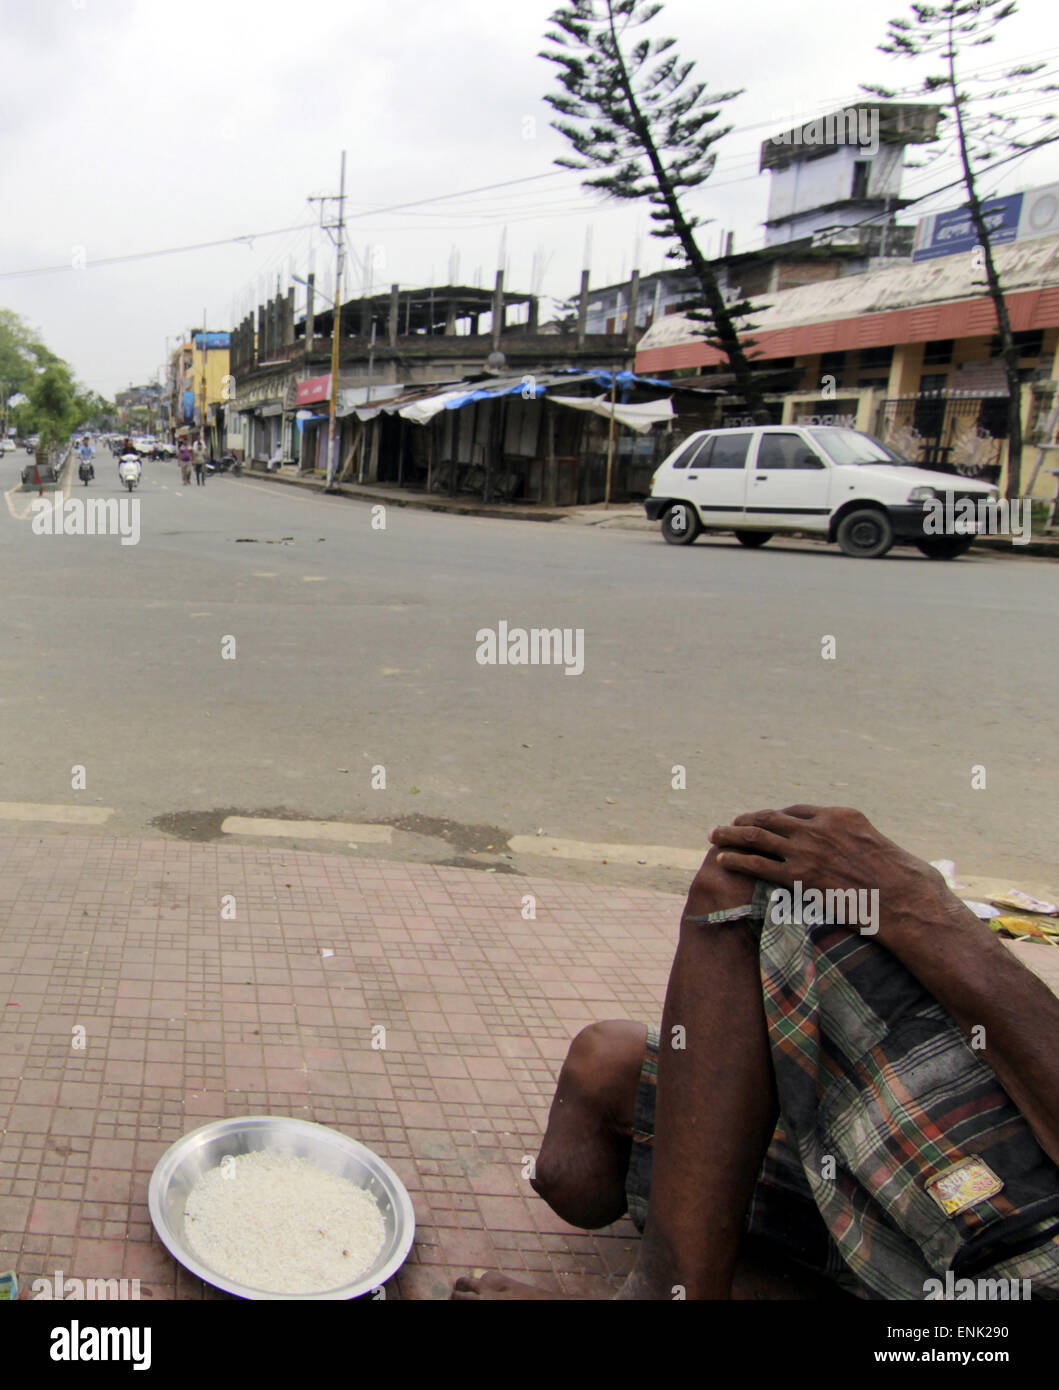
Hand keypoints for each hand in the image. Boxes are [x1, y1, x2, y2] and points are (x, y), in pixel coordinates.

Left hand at [709, 805, 966, 947]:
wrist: (904, 898)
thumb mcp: (880, 847)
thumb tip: (859, 853)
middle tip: (729, 824)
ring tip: (715, 835)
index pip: (797, 811)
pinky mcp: (800, 875)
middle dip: (747, 820)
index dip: (775, 816)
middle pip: (772, 818)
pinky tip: (724, 859)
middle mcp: (820, 826)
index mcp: (841, 815)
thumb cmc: (902, 880)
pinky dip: (738, 859)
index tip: (762, 820)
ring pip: (759, 836)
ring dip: (733, 834)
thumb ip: (858, 842)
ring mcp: (808, 849)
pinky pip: (760, 864)